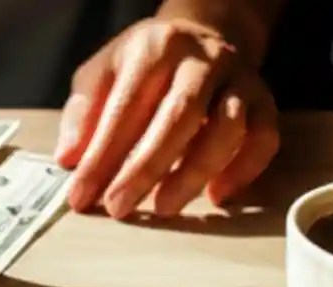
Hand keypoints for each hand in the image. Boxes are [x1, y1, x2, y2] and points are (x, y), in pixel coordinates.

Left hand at [55, 17, 279, 218]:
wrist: (204, 32)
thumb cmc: (145, 64)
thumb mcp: (103, 73)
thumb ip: (83, 112)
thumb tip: (68, 159)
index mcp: (153, 48)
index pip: (125, 107)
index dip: (101, 156)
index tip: (81, 196)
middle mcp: (200, 60)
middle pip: (178, 117)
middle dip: (145, 169)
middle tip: (119, 208)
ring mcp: (238, 79)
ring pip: (226, 128)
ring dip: (194, 173)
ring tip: (164, 206)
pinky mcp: (264, 101)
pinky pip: (264, 137)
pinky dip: (244, 170)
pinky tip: (216, 196)